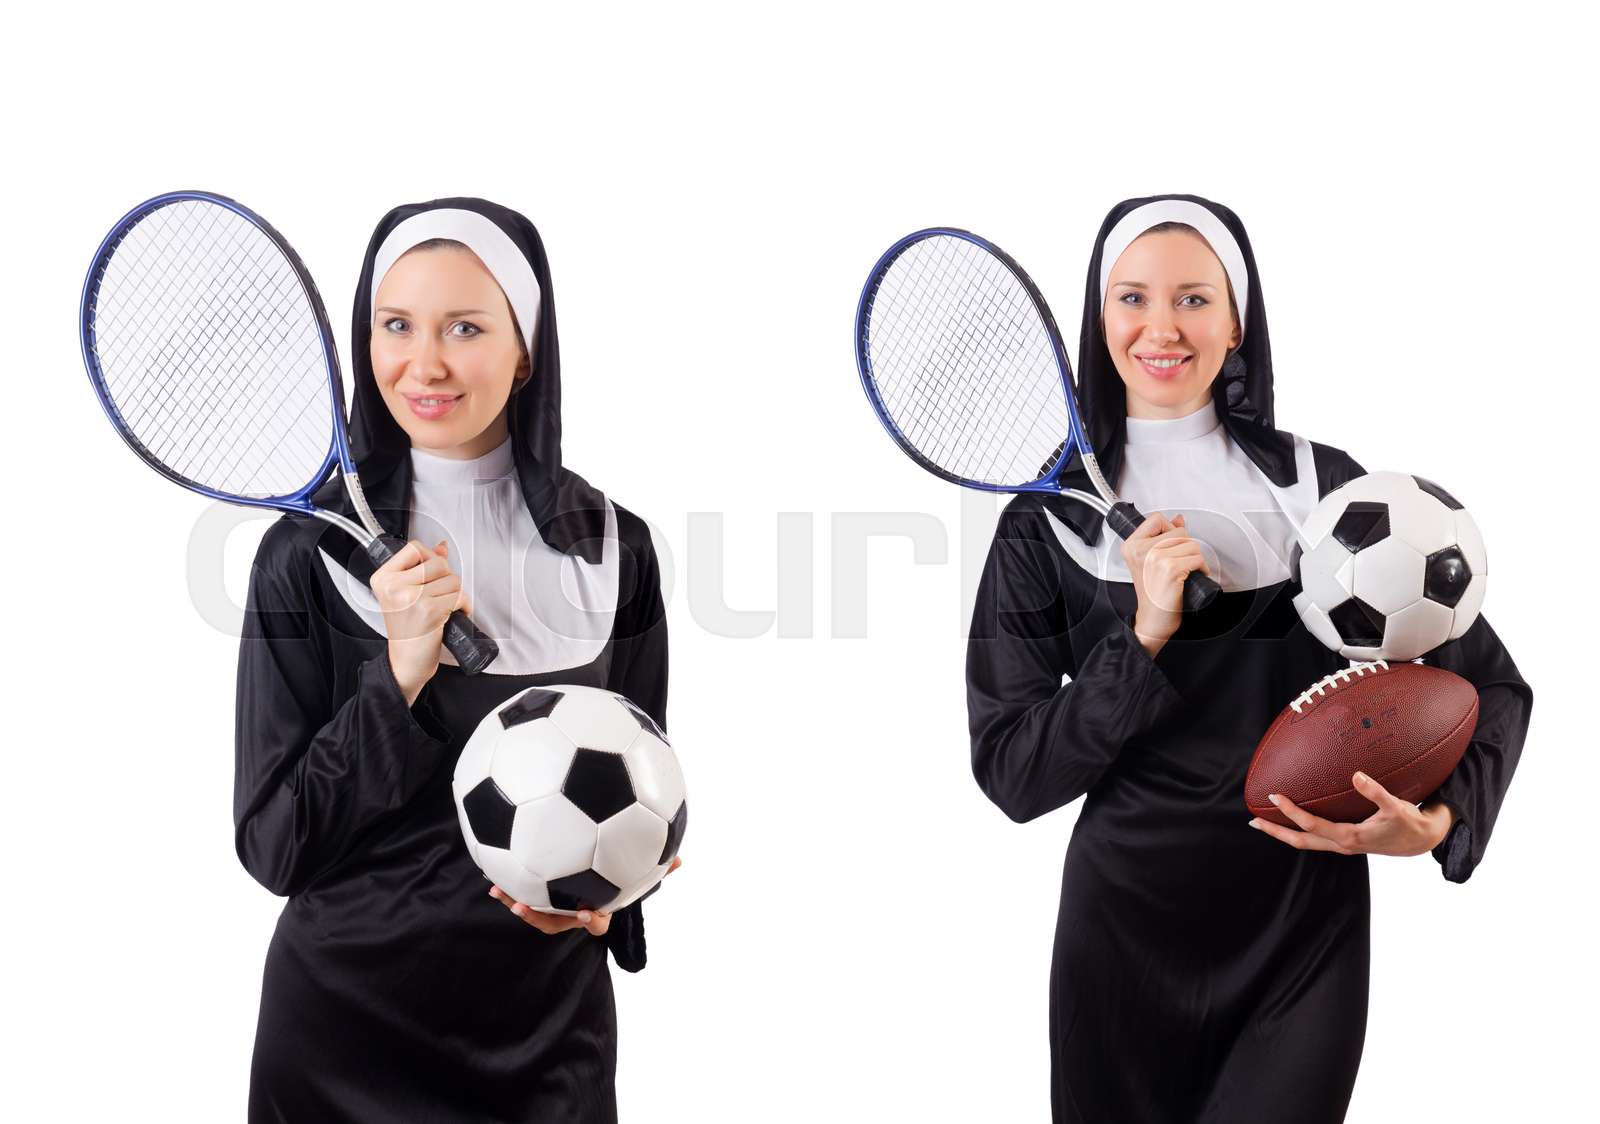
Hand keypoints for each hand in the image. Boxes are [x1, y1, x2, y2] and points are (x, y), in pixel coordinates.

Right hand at [369, 540, 469, 704]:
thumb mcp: (404, 594)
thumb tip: (441, 546)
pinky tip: (452, 614)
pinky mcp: (429, 610)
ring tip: (444, 607)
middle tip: (440, 595)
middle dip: (447, 578)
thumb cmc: (407, 629)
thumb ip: (422, 567)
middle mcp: (394, 586)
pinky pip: (459, 596)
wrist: (406, 660)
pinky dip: (463, 605)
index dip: (430, 558)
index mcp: (383, 578)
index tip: (431, 574)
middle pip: (438, 563)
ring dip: (456, 594)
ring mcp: (411, 598)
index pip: (414, 547)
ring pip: (452, 579)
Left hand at [486, 857, 682, 936]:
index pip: (597, 921)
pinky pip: (525, 899)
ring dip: (517, 904)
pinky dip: (510, 890)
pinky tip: (493, 876)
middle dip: (540, 916)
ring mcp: (556, 911)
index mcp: (598, 910)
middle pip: (557, 922)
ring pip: (535, 914)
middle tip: (526, 906)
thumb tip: (681, 860)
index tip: (586, 910)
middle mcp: (574, 914)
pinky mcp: (541, 899)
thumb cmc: (619, 882)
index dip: (591, 919)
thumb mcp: (637, 877)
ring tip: (499, 892)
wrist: (595, 893)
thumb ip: (658, 871)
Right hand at [1120, 512, 1210, 656]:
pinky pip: (1197, 558)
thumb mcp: (1149, 562)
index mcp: (1131, 546)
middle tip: (1181, 561)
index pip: (1156, 519)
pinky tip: (1193, 575)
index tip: (1172, 541)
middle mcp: (1141, 550)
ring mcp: (1155, 558)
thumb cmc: (1151, 594)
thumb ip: (1161, 537)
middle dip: (1187, 546)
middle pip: (1178, 531)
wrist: (1153, 619)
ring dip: (1195, 558)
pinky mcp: (1170, 569)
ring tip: (1187, 569)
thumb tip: (1178, 519)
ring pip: (1191, 544)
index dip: (1170, 528)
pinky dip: (1201, 567)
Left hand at [1249, 773, 1455, 856]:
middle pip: (1300, 841)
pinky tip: (1293, 820)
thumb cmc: (1409, 823)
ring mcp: (1343, 845)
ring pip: (1306, 843)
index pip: (1312, 825)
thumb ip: (1376, 792)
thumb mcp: (1396, 807)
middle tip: (1253, 821)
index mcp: (1350, 836)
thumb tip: (1357, 775)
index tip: (1274, 796)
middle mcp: (1342, 844)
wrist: (1422, 840)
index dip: (1291, 812)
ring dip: (1284, 833)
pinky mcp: (1346, 842)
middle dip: (1276, 831)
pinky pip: (1316, 838)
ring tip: (1264, 823)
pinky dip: (1300, 831)